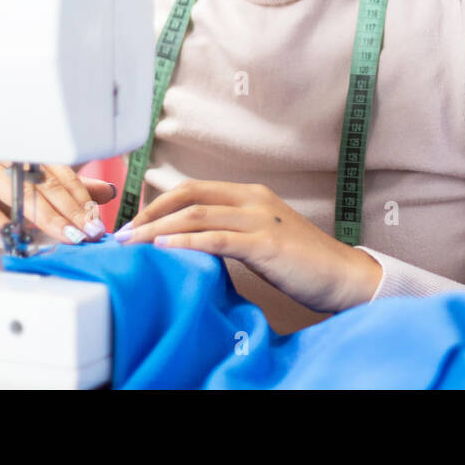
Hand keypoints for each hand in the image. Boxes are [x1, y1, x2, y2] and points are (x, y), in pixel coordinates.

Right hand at [0, 158, 116, 245]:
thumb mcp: (25, 186)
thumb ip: (64, 188)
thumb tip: (106, 192)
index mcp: (24, 151)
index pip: (61, 171)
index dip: (82, 196)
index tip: (98, 218)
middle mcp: (5, 154)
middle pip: (46, 183)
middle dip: (72, 210)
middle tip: (90, 232)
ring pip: (22, 194)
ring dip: (48, 218)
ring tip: (68, 236)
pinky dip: (3, 223)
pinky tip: (17, 236)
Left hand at [116, 179, 382, 313]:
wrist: (342, 275)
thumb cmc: (301, 262)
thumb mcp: (261, 237)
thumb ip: (230, 231)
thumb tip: (189, 242)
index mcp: (250, 194)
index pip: (192, 189)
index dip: (157, 204)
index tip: (132, 224)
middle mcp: (252, 199)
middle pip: (188, 197)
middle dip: (149, 215)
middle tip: (121, 235)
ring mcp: (259, 219)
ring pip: (196, 216)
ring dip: (157, 230)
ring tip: (130, 245)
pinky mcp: (265, 243)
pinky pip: (216, 239)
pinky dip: (185, 242)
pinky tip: (164, 249)